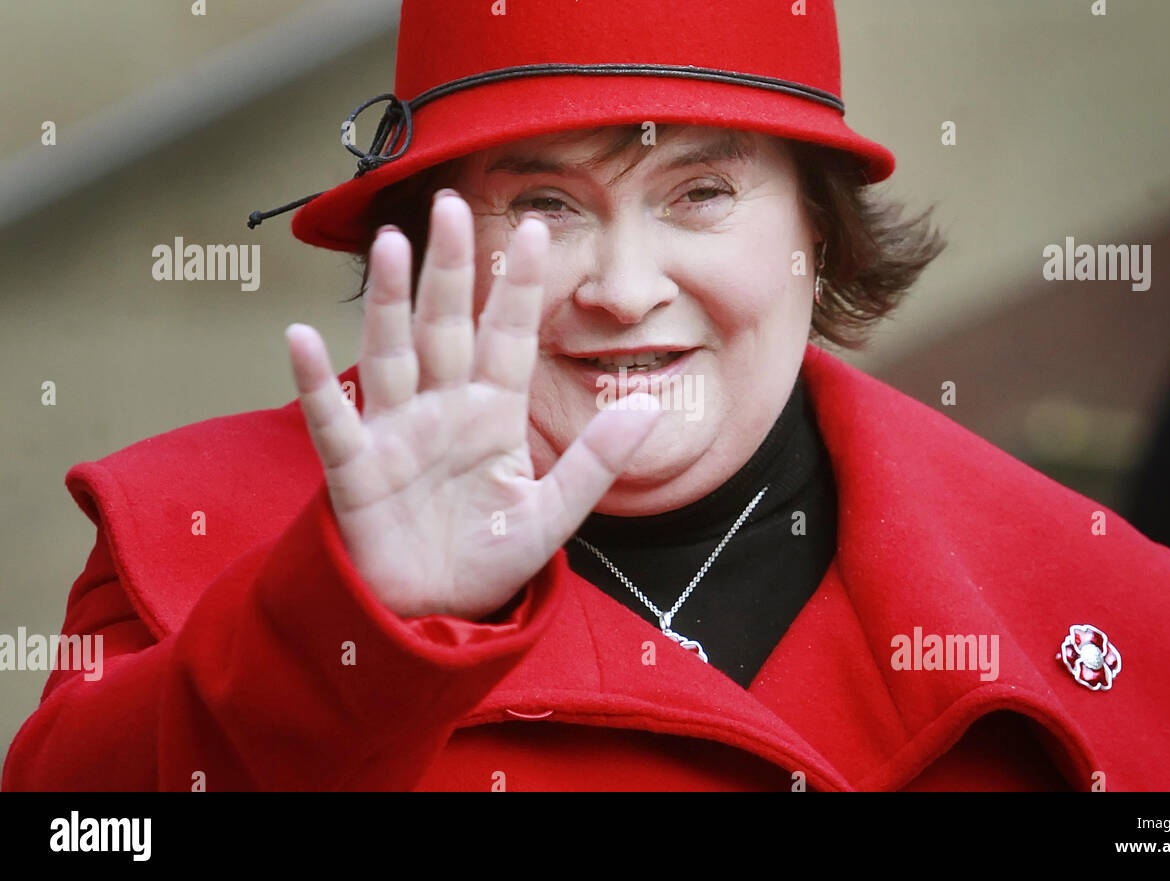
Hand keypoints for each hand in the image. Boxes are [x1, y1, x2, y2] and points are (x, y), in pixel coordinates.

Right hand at [285, 194, 660, 619]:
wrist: (434, 615)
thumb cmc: (489, 560)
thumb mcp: (552, 515)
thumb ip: (595, 461)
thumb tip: (650, 406)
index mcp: (493, 416)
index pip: (508, 337)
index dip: (517, 286)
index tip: (533, 229)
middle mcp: (442, 411)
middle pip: (445, 325)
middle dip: (450, 268)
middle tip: (450, 202)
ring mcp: (395, 434)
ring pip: (391, 353)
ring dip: (387, 301)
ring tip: (388, 243)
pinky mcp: (356, 471)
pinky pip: (333, 421)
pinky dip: (315, 383)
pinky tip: (301, 338)